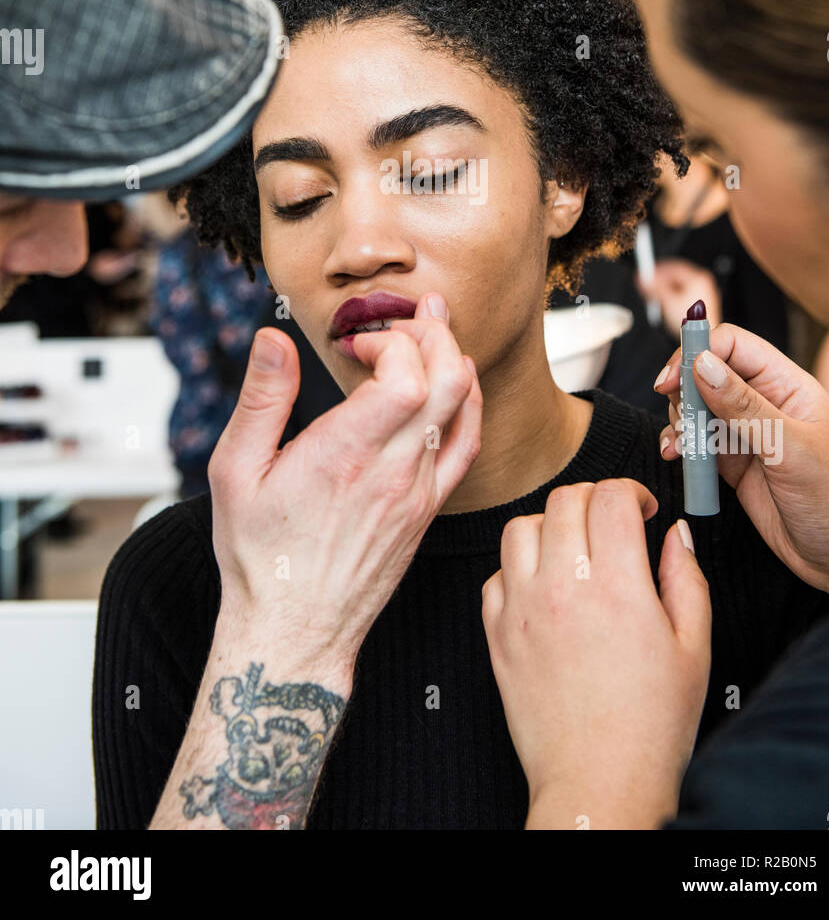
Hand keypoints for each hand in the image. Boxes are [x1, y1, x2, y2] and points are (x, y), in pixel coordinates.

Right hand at [209, 292, 481, 688]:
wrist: (294, 630)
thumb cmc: (259, 556)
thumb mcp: (236, 471)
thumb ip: (261, 399)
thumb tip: (272, 338)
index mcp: (344, 456)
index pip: (407, 378)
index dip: (391, 342)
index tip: (357, 344)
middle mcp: (392, 472)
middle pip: (448, 381)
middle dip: (430, 334)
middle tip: (398, 323)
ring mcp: (418, 492)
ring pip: (463, 407)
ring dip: (451, 359)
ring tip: (426, 334)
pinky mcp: (428, 509)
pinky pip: (468, 444)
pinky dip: (467, 403)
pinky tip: (450, 384)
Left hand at [482, 480, 710, 828]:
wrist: (599, 783)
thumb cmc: (650, 727)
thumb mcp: (694, 647)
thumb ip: (686, 578)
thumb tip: (676, 534)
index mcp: (618, 588)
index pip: (611, 498)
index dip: (632, 491)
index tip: (642, 508)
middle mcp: (563, 589)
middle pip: (565, 500)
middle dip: (594, 498)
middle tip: (611, 520)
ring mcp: (523, 610)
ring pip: (520, 526)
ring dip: (549, 525)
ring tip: (573, 547)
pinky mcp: (497, 635)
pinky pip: (494, 574)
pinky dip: (517, 568)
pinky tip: (543, 585)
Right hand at [635, 257, 721, 336]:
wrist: (702, 340)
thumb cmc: (693, 324)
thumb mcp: (668, 303)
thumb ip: (654, 289)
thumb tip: (643, 280)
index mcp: (697, 278)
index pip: (673, 267)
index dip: (657, 270)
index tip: (645, 273)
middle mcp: (702, 283)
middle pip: (675, 276)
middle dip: (660, 280)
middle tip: (647, 284)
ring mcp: (702, 293)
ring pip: (677, 285)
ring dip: (664, 289)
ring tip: (654, 295)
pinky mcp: (699, 303)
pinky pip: (681, 294)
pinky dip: (671, 296)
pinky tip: (664, 302)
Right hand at [656, 323, 828, 603]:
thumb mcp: (790, 448)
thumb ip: (743, 406)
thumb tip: (702, 364)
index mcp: (786, 385)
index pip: (733, 346)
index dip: (697, 353)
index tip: (671, 381)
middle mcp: (764, 402)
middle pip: (707, 372)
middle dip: (684, 391)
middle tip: (681, 421)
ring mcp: (745, 432)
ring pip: (696, 406)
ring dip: (678, 421)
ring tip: (679, 446)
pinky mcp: (731, 461)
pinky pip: (695, 441)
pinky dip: (679, 445)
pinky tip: (676, 457)